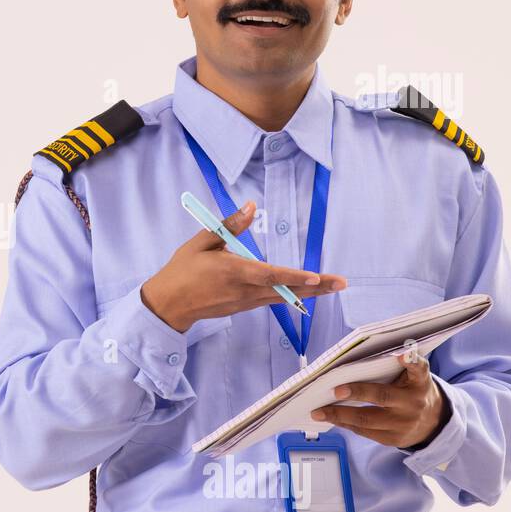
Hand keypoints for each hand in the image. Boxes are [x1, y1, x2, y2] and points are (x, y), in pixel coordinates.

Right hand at [140, 199, 346, 331]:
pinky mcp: (244, 306)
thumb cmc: (183, 269)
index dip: (293, 276)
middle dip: (316, 287)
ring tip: (333, 286)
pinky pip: (272, 299)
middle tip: (341, 283)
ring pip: (283, 297)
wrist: (169, 304)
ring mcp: (245, 301)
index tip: (315, 276)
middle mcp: (244, 290)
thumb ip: (230, 225)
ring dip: (309, 292)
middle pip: (285, 289)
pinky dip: (291, 294)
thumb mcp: (202, 241)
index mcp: (233, 271)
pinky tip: (307, 291)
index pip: (269, 274)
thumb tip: (251, 205)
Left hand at [310, 347, 452, 448]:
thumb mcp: (413, 378)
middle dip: (358, 393)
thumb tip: (357, 361)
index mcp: (419, 384)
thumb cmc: (412, 391)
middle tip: (336, 390)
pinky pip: (365, 432)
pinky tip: (331, 418)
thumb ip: (395, 368)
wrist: (433, 422)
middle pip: (383, 397)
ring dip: (340, 415)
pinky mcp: (393, 439)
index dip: (412, 362)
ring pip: (367, 420)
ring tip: (318, 411)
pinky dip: (346, 423)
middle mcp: (412, 404)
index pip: (419, 370)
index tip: (403, 355)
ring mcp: (403, 424)